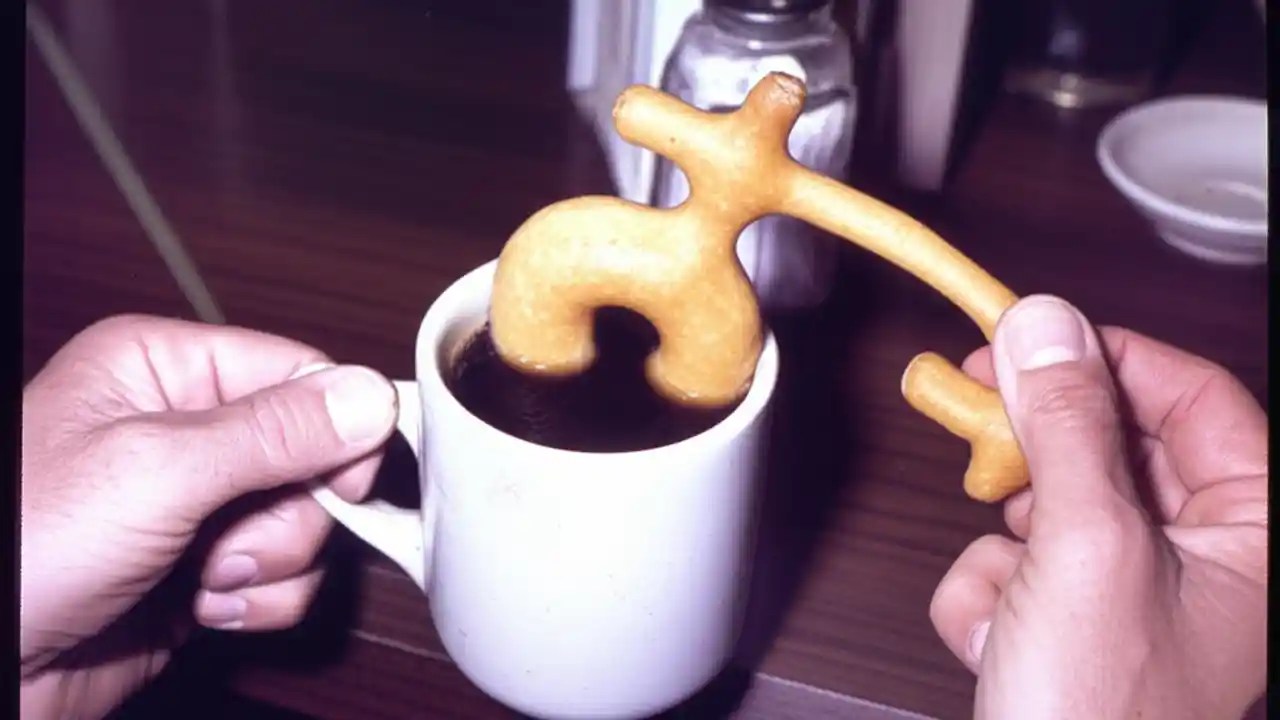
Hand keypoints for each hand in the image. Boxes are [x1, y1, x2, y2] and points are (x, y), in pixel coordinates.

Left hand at [20, 315, 398, 719]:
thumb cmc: (22, 553)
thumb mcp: (156, 472)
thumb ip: (273, 432)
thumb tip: (372, 396)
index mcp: (164, 369)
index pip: (299, 374)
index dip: (337, 430)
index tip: (346, 484)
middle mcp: (186, 429)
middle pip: (313, 455)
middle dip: (288, 513)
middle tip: (232, 541)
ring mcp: (199, 503)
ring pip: (307, 522)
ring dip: (272, 563)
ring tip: (204, 579)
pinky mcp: (206, 568)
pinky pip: (286, 575)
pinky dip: (259, 601)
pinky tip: (202, 608)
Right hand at [929, 296, 1266, 718]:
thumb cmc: (1099, 717)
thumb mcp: (1086, 548)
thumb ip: (1069, 427)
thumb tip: (1046, 325)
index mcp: (1249, 536)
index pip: (1192, 398)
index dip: (1109, 355)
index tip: (1032, 331)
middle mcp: (1200, 560)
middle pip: (1113, 444)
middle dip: (1039, 452)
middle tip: (978, 412)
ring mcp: (1131, 594)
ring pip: (1052, 501)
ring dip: (1007, 541)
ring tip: (1010, 592)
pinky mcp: (1072, 623)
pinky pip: (1017, 561)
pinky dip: (989, 591)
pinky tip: (996, 642)